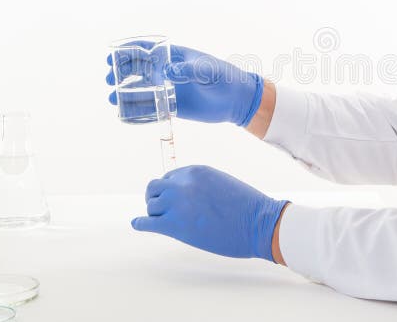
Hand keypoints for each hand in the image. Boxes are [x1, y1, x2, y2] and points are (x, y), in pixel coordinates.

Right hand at [107, 44, 263, 125]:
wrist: (237, 100)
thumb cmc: (225, 78)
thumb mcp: (209, 71)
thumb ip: (189, 70)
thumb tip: (167, 71)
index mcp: (175, 56)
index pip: (147, 49)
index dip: (129, 51)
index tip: (114, 56)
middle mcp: (167, 71)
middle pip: (138, 68)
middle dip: (121, 71)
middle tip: (111, 79)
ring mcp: (168, 89)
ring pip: (141, 89)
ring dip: (125, 92)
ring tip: (113, 98)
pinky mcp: (171, 106)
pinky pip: (150, 108)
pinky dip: (137, 110)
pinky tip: (125, 114)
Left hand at [131, 165, 288, 261]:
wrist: (258, 222)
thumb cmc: (247, 206)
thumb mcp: (221, 183)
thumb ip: (201, 185)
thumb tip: (188, 196)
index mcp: (195, 171)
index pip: (170, 177)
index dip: (169, 189)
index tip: (171, 199)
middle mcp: (182, 184)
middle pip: (155, 188)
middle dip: (157, 198)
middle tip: (161, 209)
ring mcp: (177, 204)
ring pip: (151, 205)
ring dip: (155, 213)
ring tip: (160, 221)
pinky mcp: (175, 226)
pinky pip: (147, 222)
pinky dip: (140, 223)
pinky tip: (137, 224)